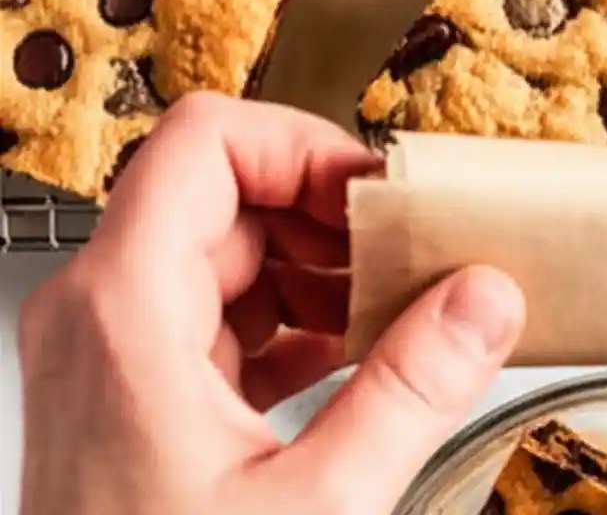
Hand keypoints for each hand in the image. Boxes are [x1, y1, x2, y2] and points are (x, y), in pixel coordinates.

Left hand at [18, 94, 526, 514]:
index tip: (380, 192)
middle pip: (228, 192)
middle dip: (332, 217)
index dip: (305, 146)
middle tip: (412, 256)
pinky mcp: (141, 387)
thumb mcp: (318, 504)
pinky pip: (226, 312)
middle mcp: (106, 311)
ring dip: (322, 270)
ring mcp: (118, 349)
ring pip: (231, 250)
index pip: (206, 142)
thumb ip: (413, 390)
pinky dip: (297, 320)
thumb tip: (484, 299)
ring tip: (396, 314)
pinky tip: (356, 359)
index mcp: (127, 310)